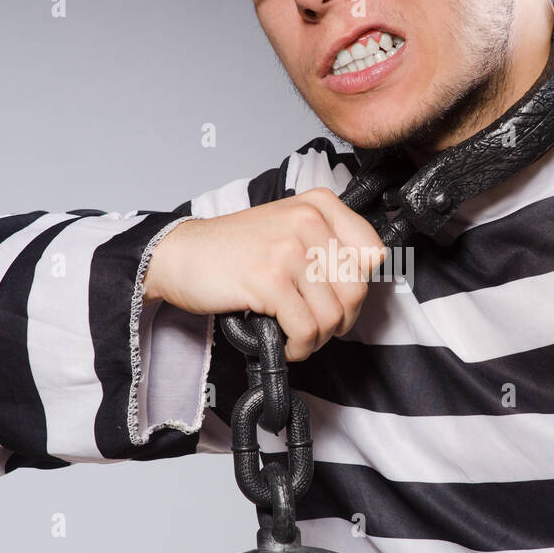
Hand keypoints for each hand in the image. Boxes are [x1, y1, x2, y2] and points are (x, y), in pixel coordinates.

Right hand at [142, 189, 387, 360]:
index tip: (339, 299)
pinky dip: (299, 347)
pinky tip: (284, 343)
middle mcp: (308, 221)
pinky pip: (305, 329)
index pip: (373, 252)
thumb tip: (362, 282)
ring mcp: (289, 250)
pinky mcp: (270, 280)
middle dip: (340, 320)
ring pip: (332, 314)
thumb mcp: (287, 228)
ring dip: (317, 338)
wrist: (180, 255)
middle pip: (356, 288)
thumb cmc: (232, 248)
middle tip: (318, 327)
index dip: (359, 285)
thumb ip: (326, 244)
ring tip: (297, 336)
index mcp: (318, 204)